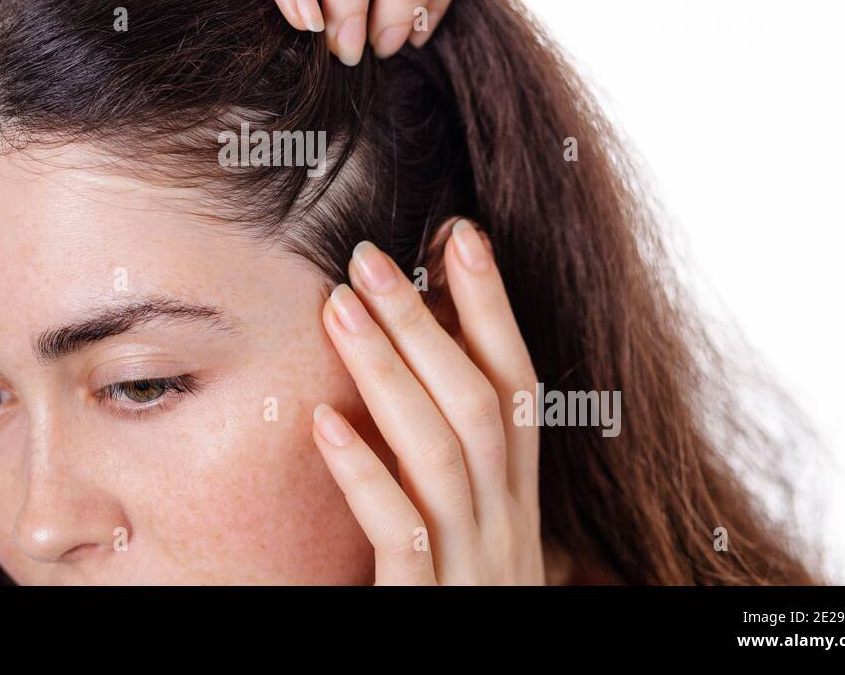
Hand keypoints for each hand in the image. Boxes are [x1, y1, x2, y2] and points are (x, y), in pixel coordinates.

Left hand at [312, 219, 544, 584]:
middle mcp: (509, 533)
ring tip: (339, 307)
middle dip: (432, 323)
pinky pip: (404, 536)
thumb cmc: (445, 607)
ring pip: (450, 455)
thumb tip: (398, 384)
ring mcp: (475, 574)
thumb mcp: (460, 538)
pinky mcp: (428, 610)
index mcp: (517, 508)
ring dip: (395, 372)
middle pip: (485, 407)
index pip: (520, 390)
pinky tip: (323, 423)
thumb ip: (441, 474)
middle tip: (369, 255)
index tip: (458, 234)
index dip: (493, 310)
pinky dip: (366, 474)